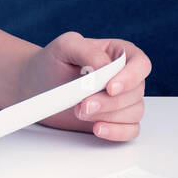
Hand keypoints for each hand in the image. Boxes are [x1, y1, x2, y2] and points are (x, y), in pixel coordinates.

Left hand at [18, 32, 150, 139]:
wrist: (37, 85)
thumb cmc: (52, 62)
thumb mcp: (64, 46)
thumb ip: (87, 50)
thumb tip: (106, 66)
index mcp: (117, 53)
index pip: (140, 64)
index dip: (130, 77)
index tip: (109, 88)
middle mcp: (124, 76)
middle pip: (136, 92)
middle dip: (109, 101)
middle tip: (83, 104)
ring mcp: (121, 99)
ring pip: (133, 112)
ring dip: (107, 115)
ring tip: (79, 111)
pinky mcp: (116, 119)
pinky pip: (130, 130)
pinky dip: (116, 132)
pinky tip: (98, 129)